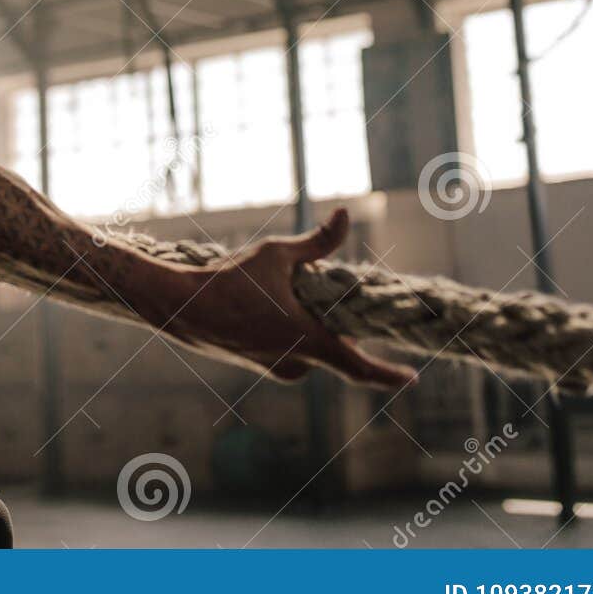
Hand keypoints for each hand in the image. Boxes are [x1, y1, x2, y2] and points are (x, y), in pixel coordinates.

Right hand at [159, 208, 417, 390]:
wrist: (180, 307)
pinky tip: (266, 305)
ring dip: (311, 325)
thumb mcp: (275, 255)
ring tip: (285, 292)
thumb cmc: (228, 281)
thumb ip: (318, 241)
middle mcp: (295, 362)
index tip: (412, 379)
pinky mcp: (259, 364)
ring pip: (311, 347)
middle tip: (323, 290)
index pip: (359, 367)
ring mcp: (276, 367)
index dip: (389, 376)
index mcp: (306, 340)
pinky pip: (289, 350)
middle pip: (335, 346)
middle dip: (336, 322)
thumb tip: (345, 214)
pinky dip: (291, 331)